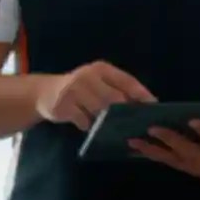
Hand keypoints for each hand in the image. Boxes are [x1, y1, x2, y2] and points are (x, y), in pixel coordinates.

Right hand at [35, 61, 155, 129]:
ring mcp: (74, 90)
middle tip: (137, 124)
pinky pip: (83, 121)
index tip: (154, 106)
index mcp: (101, 69)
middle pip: (114, 98)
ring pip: (99, 110)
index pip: (126, 81)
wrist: (44, 92)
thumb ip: (116, 90)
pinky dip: (89, 126)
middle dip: (126, 112)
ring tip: (117, 130)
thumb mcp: (97, 83)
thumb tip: (141, 107)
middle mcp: (88, 76)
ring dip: (108, 122)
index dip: (141, 94)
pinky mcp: (64, 105)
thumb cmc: (80, 89)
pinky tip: (90, 128)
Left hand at [128, 117, 199, 199]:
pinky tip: (139, 149)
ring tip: (133, 141)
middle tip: (152, 127)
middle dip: (170, 139)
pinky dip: (155, 156)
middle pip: (188, 151)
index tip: (194, 121)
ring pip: (174, 159)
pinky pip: (172, 163)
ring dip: (153, 150)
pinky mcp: (194, 169)